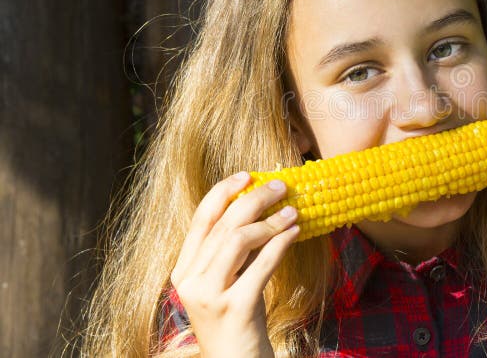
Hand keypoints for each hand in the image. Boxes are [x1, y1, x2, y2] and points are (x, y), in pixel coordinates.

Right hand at [170, 172, 299, 357]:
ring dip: (269, 221)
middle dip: (253, 200)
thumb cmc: (237, 319)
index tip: (248, 174)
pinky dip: (280, 243)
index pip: (200, 219)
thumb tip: (262, 206)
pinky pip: (260, 265)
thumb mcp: (229, 280)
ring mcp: (209, 296)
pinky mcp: (234, 308)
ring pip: (237, 241)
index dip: (224, 191)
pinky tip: (296, 232)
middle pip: (222, 225)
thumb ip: (236, 249)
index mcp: (184, 270)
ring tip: (292, 210)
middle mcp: (190, 281)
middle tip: (280, 186)